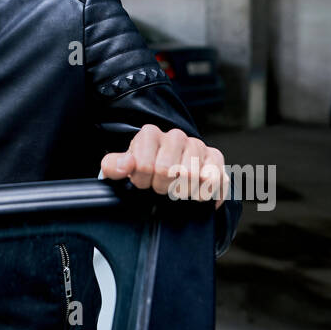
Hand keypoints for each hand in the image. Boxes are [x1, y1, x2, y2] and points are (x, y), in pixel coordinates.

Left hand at [100, 125, 228, 206]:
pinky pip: (216, 179)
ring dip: (183, 192)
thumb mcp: (123, 167)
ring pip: (192, 176)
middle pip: (169, 171)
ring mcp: (197, 145)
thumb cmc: (144, 168)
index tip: (142, 183)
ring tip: (177, 190)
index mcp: (150, 134)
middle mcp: (176, 136)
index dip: (142, 182)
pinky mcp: (215, 158)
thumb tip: (124, 166)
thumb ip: (114, 166)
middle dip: (162, 187)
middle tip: (161, 188)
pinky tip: (197, 195)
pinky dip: (206, 193)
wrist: (168, 168)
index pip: (144, 165)